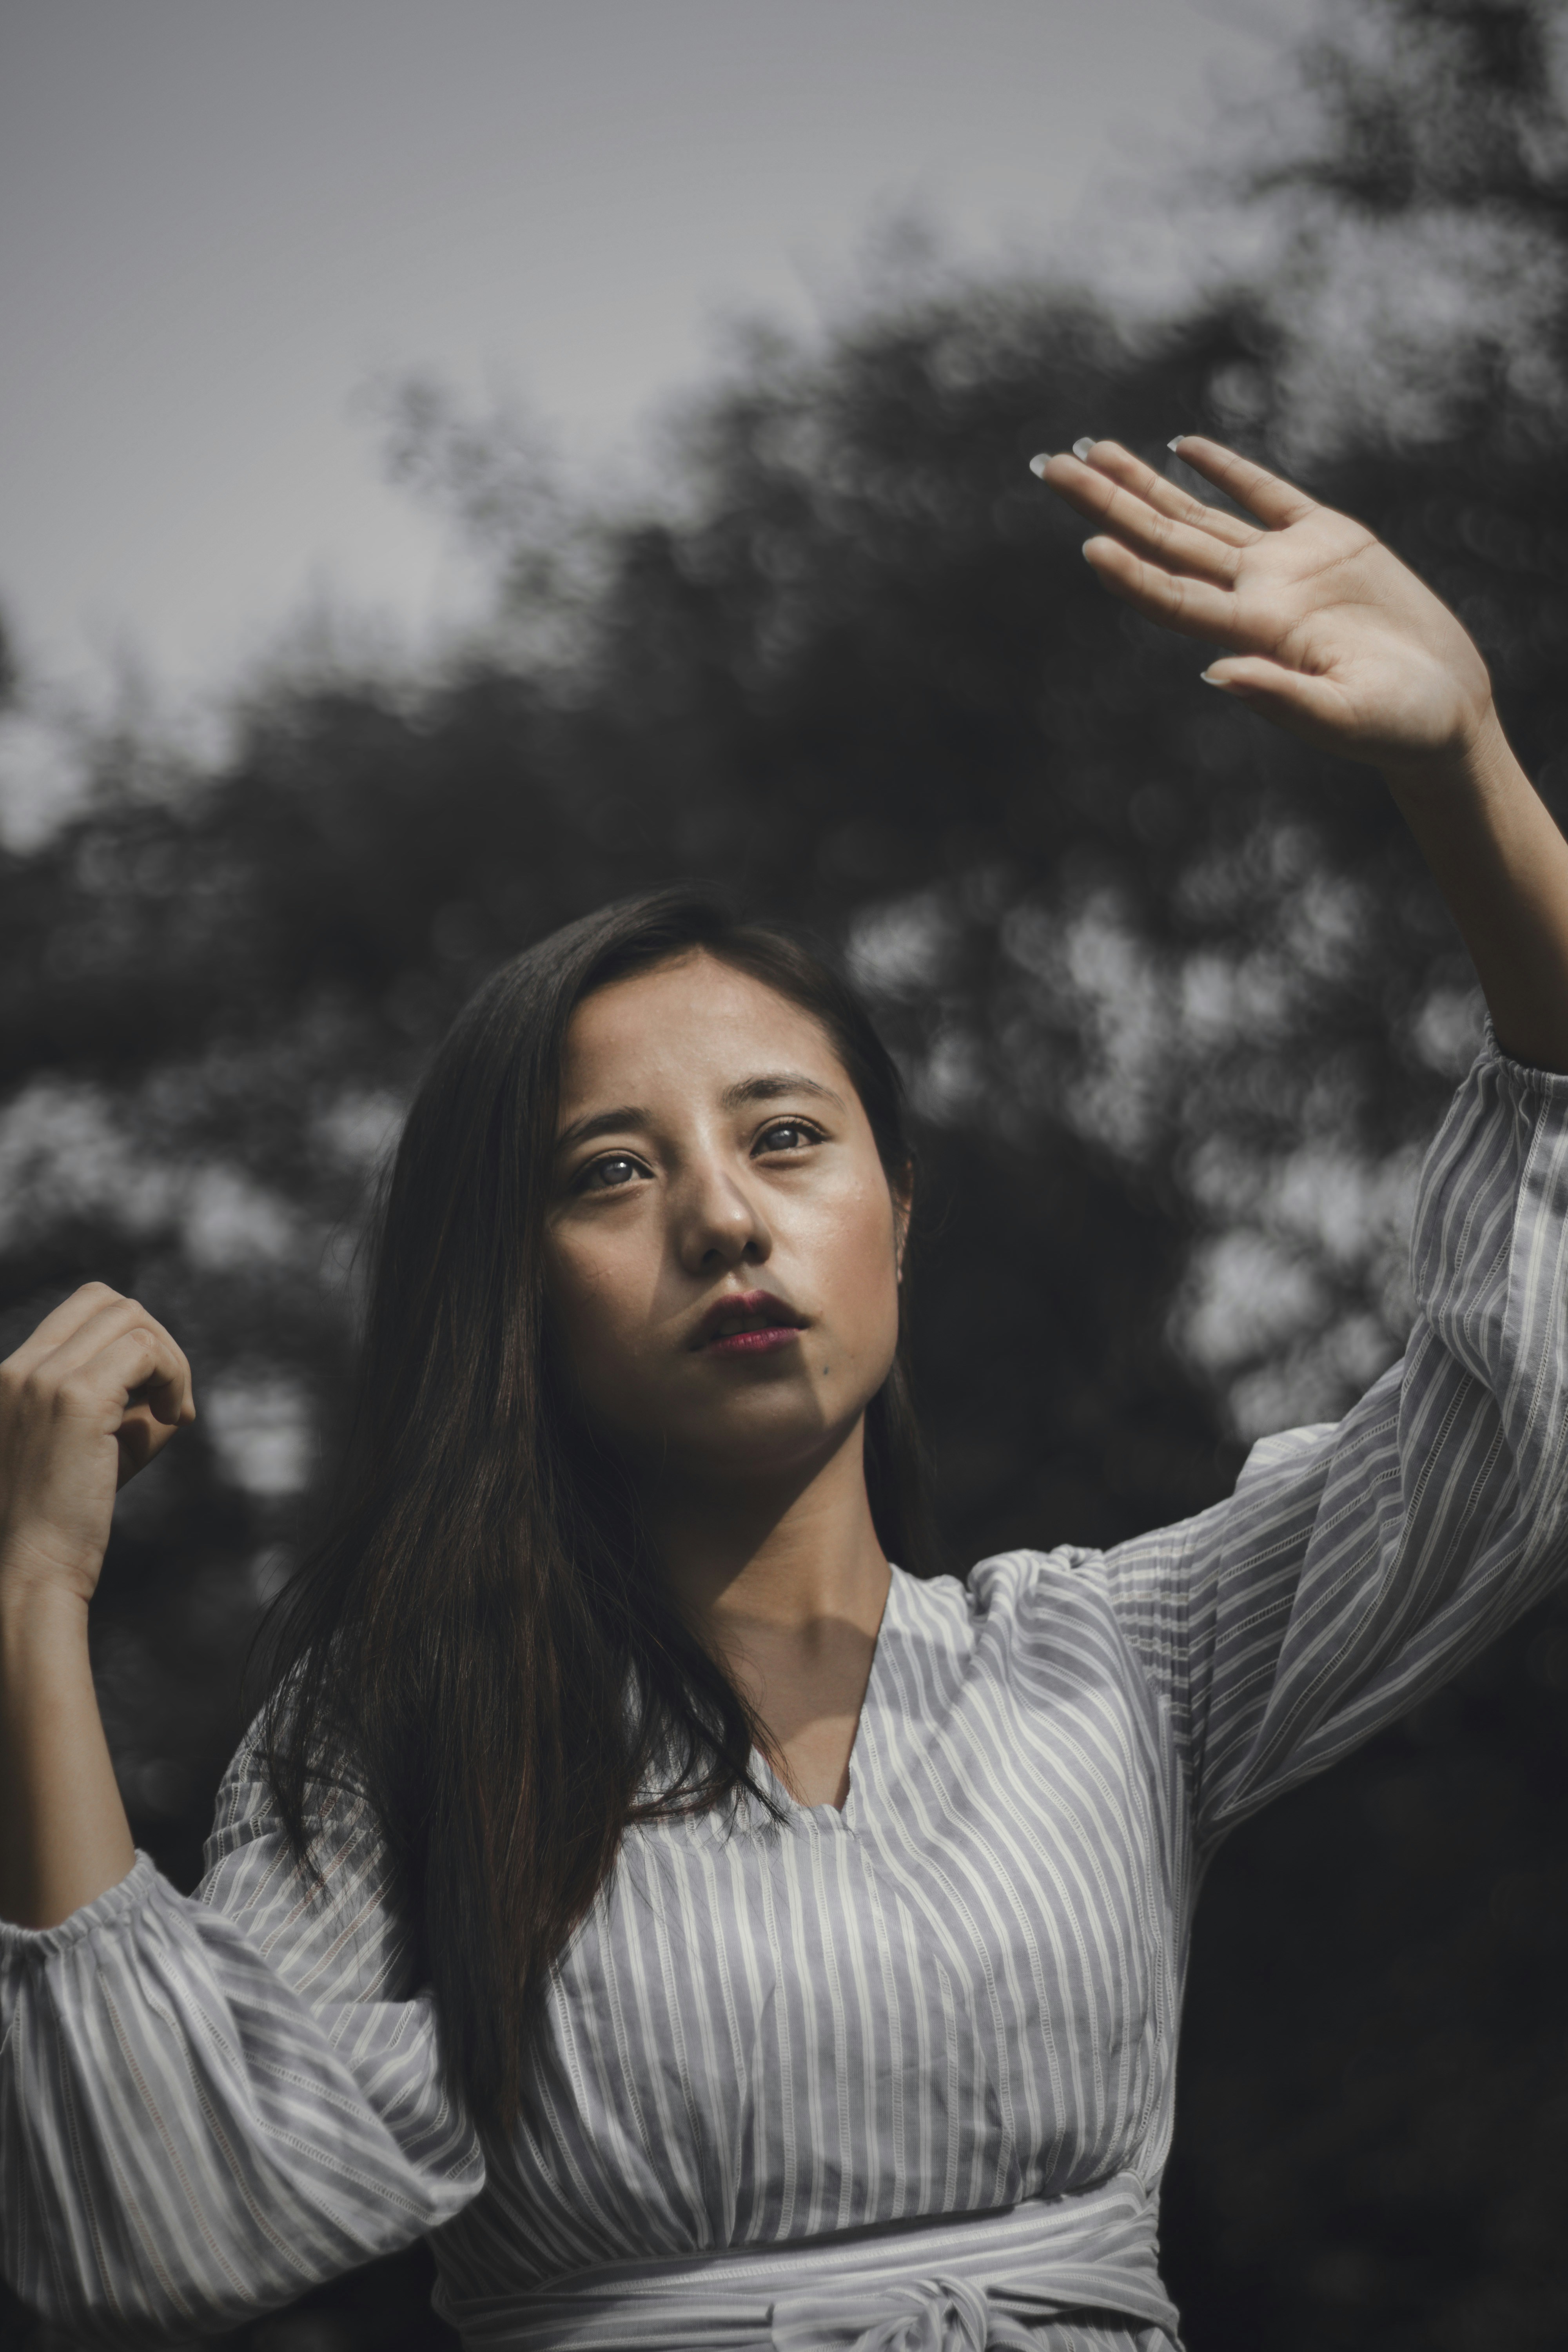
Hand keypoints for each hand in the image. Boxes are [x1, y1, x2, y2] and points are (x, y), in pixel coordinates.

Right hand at [0, 1284, 194, 1605]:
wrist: (32, 1570)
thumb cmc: (67, 1519)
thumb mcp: (92, 1445)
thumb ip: (122, 1402)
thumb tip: (169, 1379)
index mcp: (10, 1377)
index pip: (80, 1310)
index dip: (132, 1336)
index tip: (152, 1390)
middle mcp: (18, 1369)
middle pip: (108, 1302)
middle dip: (156, 1340)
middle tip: (172, 1399)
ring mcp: (43, 1379)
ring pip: (131, 1318)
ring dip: (170, 1360)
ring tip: (174, 1413)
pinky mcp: (76, 1398)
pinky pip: (145, 1349)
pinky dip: (174, 1374)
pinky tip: (175, 1417)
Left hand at [1037, 435, 1494, 777]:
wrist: (1443, 710)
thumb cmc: (1396, 726)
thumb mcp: (1342, 717)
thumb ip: (1280, 698)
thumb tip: (1214, 674)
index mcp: (1254, 636)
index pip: (1176, 598)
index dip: (1132, 573)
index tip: (1087, 542)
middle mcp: (1255, 596)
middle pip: (1164, 541)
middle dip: (1107, 503)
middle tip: (1049, 467)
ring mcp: (1287, 566)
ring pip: (1197, 513)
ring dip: (1142, 483)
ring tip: (1090, 449)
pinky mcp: (1329, 540)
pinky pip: (1265, 494)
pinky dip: (1226, 468)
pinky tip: (1182, 447)